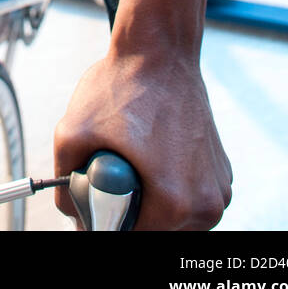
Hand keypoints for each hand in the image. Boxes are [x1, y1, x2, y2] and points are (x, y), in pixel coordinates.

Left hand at [53, 44, 232, 229]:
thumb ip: (64, 183)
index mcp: (174, 201)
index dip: (108, 221)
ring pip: (177, 218)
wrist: (160, 50)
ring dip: (154, 199)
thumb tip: (71, 209)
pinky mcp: (223, 172)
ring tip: (140, 158)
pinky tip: (158, 153)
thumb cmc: (124, 86)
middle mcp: (206, 202)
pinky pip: (192, 197)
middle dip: (133, 209)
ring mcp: (219, 187)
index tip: (102, 196)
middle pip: (157, 232)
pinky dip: (174, 184)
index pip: (133, 238)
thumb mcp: (72, 132)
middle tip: (120, 171)